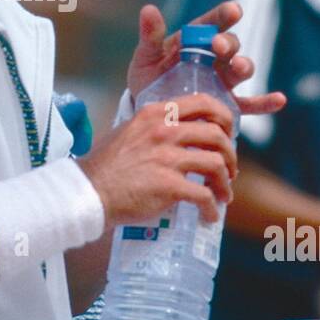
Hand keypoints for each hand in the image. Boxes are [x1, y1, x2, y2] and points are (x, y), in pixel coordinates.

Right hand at [78, 93, 237, 226]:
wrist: (88, 192)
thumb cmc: (106, 165)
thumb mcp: (129, 130)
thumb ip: (153, 126)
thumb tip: (178, 129)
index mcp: (156, 114)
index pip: (203, 103)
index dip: (224, 118)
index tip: (227, 134)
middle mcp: (164, 131)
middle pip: (217, 134)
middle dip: (230, 154)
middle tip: (229, 169)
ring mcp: (167, 158)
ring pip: (216, 164)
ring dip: (225, 182)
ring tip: (222, 194)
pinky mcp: (169, 185)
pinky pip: (203, 196)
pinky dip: (211, 208)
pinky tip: (208, 216)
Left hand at [126, 1, 286, 117]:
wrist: (150, 114)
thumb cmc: (148, 79)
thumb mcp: (145, 58)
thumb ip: (150, 36)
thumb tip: (149, 9)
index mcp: (195, 41)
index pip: (213, 23)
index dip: (224, 15)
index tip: (233, 10)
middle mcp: (214, 58)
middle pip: (230, 45)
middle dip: (227, 43)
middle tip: (218, 45)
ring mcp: (223, 81)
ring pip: (242, 70)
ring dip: (244, 66)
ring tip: (240, 67)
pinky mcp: (228, 105)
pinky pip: (250, 104)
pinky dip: (266, 102)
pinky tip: (279, 100)